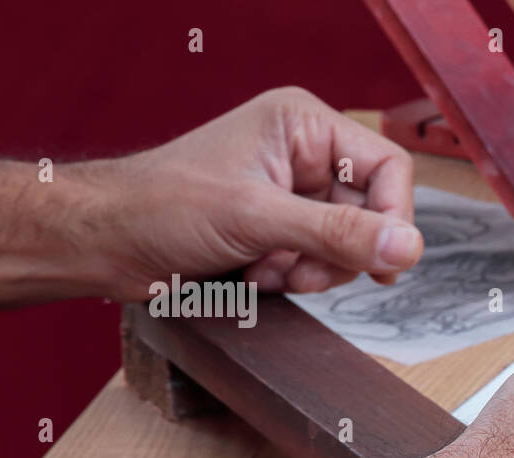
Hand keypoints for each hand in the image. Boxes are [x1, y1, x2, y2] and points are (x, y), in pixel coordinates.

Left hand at [98, 87, 421, 299]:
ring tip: (270, 270)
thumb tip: (406, 246)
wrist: (107, 241)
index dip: (391, 218)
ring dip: (316, 270)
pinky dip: (296, 276)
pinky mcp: (281, 226)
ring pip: (349, 243)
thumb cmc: (162, 207)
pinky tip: (258, 273)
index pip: (387, 169)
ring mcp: (293, 192)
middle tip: (304, 270)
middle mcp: (304, 154)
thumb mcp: (259, 219)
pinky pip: (321, 260)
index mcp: (304, 125)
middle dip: (340, 251)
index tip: (382, 261)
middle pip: (371, 212)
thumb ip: (339, 233)